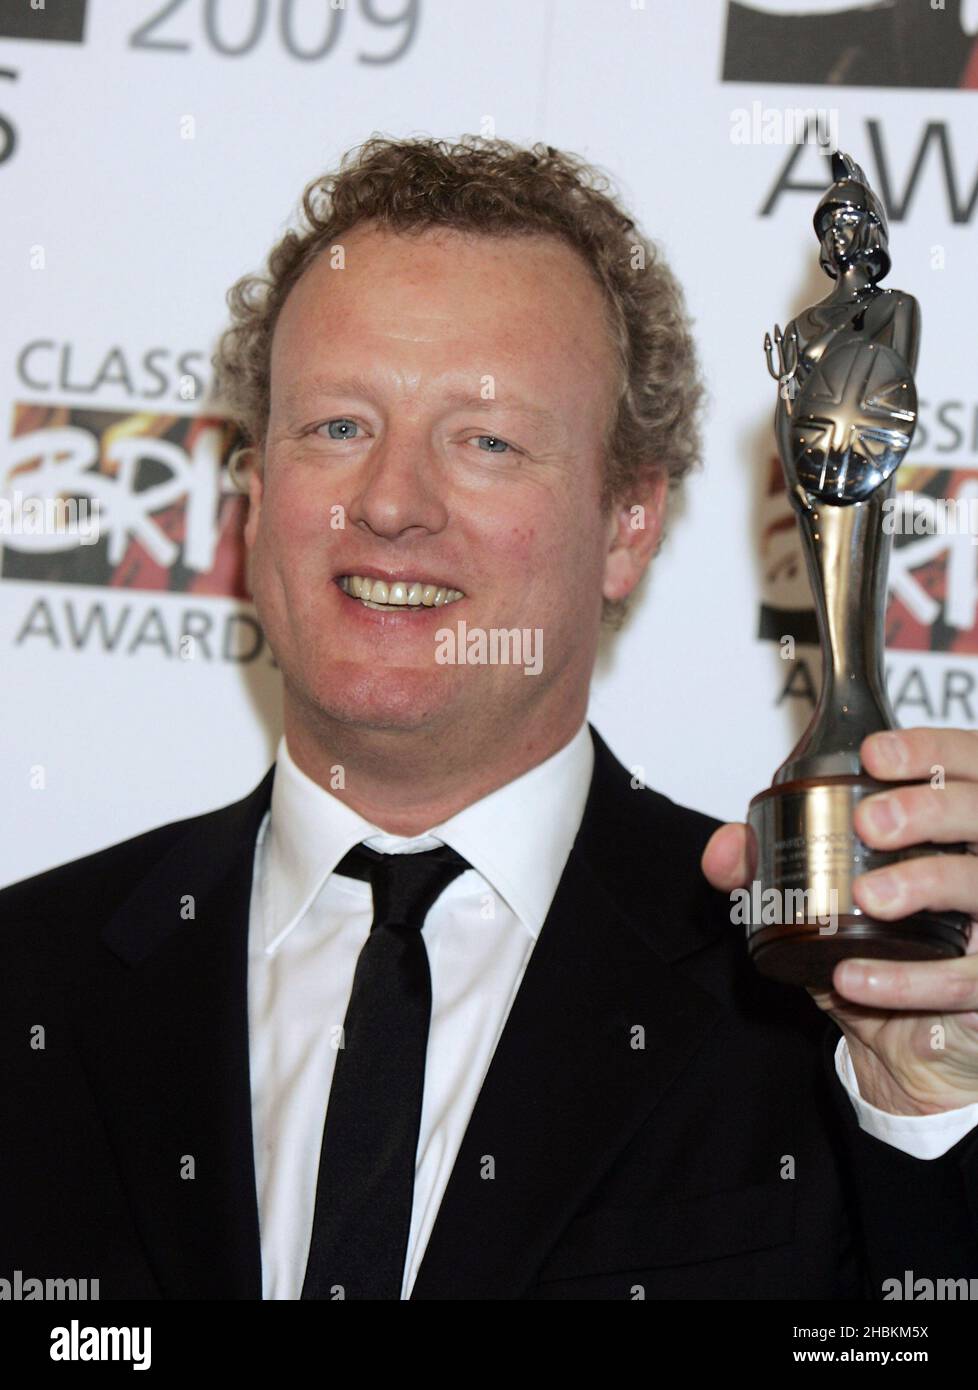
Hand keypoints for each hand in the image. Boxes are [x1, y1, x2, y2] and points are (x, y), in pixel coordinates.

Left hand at [702, 728, 977, 1116]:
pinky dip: (907, 979)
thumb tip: (722, 851)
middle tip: (871, 823)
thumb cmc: (877, 951)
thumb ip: (765, 869)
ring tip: (871, 896)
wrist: (910, 1045)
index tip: (873, 756)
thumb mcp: (817, 901)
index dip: (931, 750)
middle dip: (930, 808)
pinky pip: (965, 979)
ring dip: (927, 881)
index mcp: (959, 827)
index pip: (967, 764)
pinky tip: (854, 978)